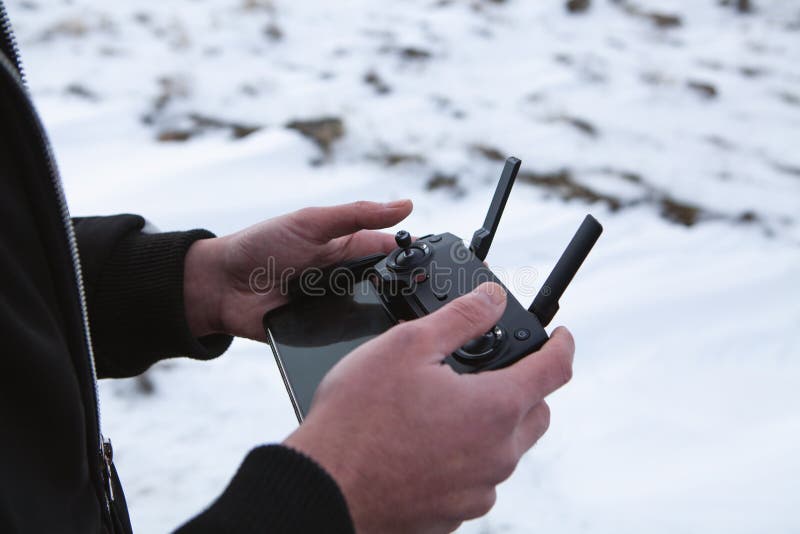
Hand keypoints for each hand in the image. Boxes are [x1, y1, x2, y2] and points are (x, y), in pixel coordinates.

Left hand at [183, 199, 412, 339]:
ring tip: (404, 320)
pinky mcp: (324, 335)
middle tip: (425, 296)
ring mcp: (337, 307)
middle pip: (390, 287)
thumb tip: (406, 205)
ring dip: (386, 317)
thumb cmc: (261, 245)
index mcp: (350, 247)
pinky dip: (361, 341)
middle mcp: (348, 278)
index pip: (394, 252)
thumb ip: (357, 214)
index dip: (415, 258)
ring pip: (375, 316)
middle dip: (406, 291)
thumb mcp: (312, 222)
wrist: (220, 286)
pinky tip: (374, 343)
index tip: (438, 266)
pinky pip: (350, 340)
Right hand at [284, 282, 574, 533]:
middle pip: (537, 413)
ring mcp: (478, 490)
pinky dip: (467, 456)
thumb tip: (492, 300)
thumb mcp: (407, 346)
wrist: (324, 488)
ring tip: (445, 407)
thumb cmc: (358, 421)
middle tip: (490, 371)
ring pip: (506, 448)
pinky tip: (427, 444)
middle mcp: (497, 455)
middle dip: (525, 386)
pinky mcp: (454, 514)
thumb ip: (461, 318)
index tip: (561, 337)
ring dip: (492, 424)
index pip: (554, 370)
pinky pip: (478, 478)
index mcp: (495, 409)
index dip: (562, 345)